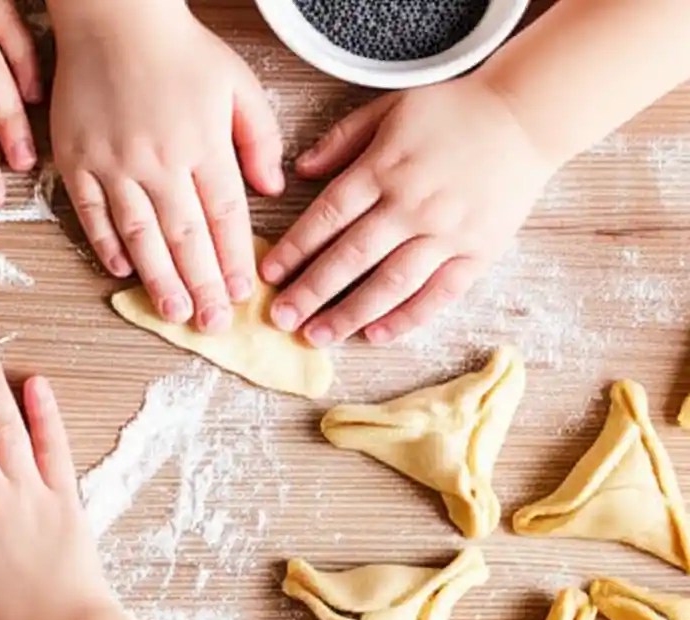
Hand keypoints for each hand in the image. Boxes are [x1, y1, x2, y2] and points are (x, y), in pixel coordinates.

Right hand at [50, 0, 283, 332]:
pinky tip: (123, 271)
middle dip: (202, 286)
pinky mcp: (76, 162)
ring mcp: (113, 164)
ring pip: (139, 236)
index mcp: (203, 144)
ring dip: (159, 280)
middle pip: (185, 238)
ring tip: (174, 313)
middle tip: (212, 324)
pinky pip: (92, 215)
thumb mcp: (239, 84)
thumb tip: (273, 189)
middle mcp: (159, 161)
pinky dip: (107, 246)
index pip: (224, 218)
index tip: (241, 293)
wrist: (114, 20)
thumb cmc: (179, 49)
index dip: (233, 261)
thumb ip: (260, 139)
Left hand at [260, 77, 556, 345]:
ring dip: (350, 314)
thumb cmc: (452, 109)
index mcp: (385, 167)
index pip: (328, 215)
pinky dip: (407, 317)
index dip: (295, 248)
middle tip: (280, 317)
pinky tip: (375, 335)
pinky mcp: (479, 251)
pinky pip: (439, 293)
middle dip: (311, 291)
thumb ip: (341, 139)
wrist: (527, 114)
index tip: (269, 273)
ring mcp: (448, 231)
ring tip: (317, 336)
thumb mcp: (389, 107)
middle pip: (352, 256)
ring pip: (391, 283)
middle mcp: (413, 204)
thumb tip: (299, 170)